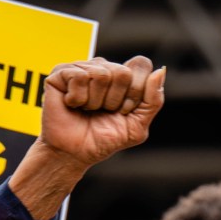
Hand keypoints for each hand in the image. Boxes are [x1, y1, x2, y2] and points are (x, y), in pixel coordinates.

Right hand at [10, 55, 165, 219]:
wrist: (75, 154)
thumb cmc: (104, 139)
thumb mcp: (138, 125)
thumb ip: (154, 100)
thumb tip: (159, 71)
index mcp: (124, 75)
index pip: (141, 65)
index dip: (136, 92)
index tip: (124, 111)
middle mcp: (103, 66)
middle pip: (123, 72)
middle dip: (115, 100)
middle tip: (102, 112)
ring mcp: (82, 67)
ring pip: (101, 74)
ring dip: (95, 102)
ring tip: (86, 110)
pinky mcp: (60, 73)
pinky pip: (79, 77)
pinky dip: (78, 98)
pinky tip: (72, 104)